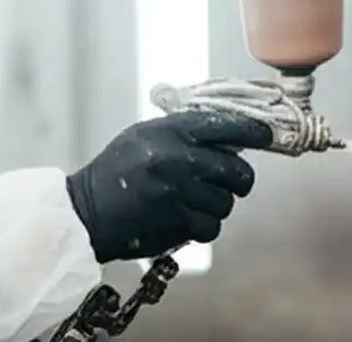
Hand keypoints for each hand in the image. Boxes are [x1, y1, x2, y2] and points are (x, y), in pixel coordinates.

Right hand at [66, 111, 272, 261]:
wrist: (86, 212)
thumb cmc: (117, 170)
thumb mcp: (144, 135)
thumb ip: (183, 131)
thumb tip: (230, 134)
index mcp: (171, 131)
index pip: (228, 124)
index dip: (254, 132)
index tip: (265, 137)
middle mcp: (178, 159)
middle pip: (238, 170)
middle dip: (241, 179)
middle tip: (234, 181)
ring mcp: (179, 193)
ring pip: (227, 202)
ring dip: (218, 205)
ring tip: (196, 201)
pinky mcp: (177, 223)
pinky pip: (212, 226)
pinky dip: (205, 225)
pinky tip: (188, 219)